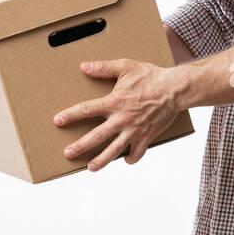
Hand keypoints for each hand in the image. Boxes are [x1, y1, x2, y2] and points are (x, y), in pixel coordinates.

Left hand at [53, 59, 186, 171]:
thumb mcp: (126, 66)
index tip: (58, 121)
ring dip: (101, 160)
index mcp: (114, 102)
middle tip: (68, 153)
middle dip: (80, 146)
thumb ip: (103, 67)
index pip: (86, 110)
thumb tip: (84, 67)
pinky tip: (125, 159)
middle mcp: (122, 119)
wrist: (175, 89)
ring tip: (91, 168)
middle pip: (96, 136)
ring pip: (114, 150)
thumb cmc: (151, 76)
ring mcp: (134, 130)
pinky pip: (137, 153)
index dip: (70, 115)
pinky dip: (131, 158)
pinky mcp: (146, 137)